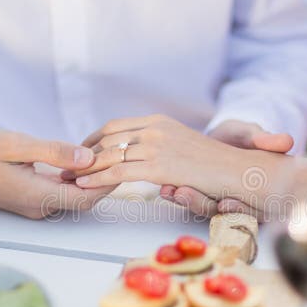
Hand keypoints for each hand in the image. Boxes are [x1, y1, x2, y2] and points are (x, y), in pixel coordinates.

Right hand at [0, 130, 115, 218]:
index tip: (122, 162)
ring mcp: (37, 205)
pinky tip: (85, 161)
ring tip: (108, 155)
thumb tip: (87, 157)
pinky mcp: (34, 198)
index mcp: (37, 196)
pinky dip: (77, 179)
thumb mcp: (17, 145)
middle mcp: (40, 206)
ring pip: (75, 196)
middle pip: (85, 198)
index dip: (108, 182)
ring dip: (92, 178)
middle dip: (105, 179)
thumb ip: (54, 152)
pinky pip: (63, 192)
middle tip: (121, 156)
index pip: (85, 197)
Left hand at [66, 115, 245, 194]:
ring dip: (85, 167)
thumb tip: (140, 159)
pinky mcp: (160, 167)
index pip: (115, 127)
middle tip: (66, 167)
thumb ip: (160, 148)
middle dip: (83, 154)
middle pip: (107, 139)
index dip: (92, 140)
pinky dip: (98, 179)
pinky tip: (85, 185)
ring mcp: (157, 146)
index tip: (79, 152)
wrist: (239, 171)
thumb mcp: (183, 147)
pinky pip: (120, 172)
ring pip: (110, 155)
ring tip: (69, 178)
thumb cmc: (214, 165)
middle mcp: (156, 129)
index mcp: (159, 122)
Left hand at [160, 120, 292, 218]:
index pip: (251, 209)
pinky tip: (164, 188)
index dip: (239, 209)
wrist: (222, 139)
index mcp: (255, 194)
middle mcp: (235, 203)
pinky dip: (174, 194)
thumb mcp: (253, 136)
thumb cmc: (241, 138)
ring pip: (200, 207)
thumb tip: (287, 141)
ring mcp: (214, 201)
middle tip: (183, 193)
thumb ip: (266, 140)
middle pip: (220, 213)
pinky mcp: (196, 195)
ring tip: (169, 190)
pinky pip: (186, 200)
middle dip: (200, 204)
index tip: (226, 204)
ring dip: (183, 200)